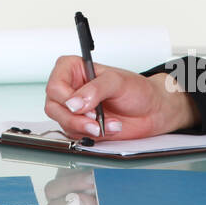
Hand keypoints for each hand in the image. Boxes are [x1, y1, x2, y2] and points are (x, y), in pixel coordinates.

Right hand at [44, 55, 198, 140]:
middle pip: (53, 106)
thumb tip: (74, 102)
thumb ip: (94, 89)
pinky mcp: (81, 125)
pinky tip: (108, 128)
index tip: (80, 105)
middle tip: (93, 120)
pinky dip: (92, 135)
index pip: (55, 84)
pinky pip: (75, 134)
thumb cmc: (136, 89)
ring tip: (108, 124)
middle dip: (74, 117)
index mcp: (73, 69)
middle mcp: (70, 88)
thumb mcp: (116, 82)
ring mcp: (74, 108)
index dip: (66, 98)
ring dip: (86, 127)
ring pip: (62, 122)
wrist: (152, 110)